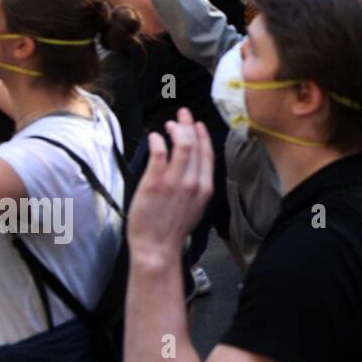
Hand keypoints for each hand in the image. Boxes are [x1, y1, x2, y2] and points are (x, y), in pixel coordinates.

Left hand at [127, 108, 214, 266]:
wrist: (157, 247)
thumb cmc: (173, 229)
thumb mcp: (195, 207)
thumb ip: (196, 186)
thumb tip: (192, 168)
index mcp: (205, 188)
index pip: (207, 154)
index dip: (202, 136)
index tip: (197, 125)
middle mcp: (193, 182)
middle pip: (195, 145)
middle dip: (189, 125)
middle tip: (183, 114)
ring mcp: (174, 182)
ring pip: (181, 146)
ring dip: (175, 130)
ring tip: (168, 124)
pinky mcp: (154, 183)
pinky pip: (159, 154)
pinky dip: (159, 140)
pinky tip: (155, 136)